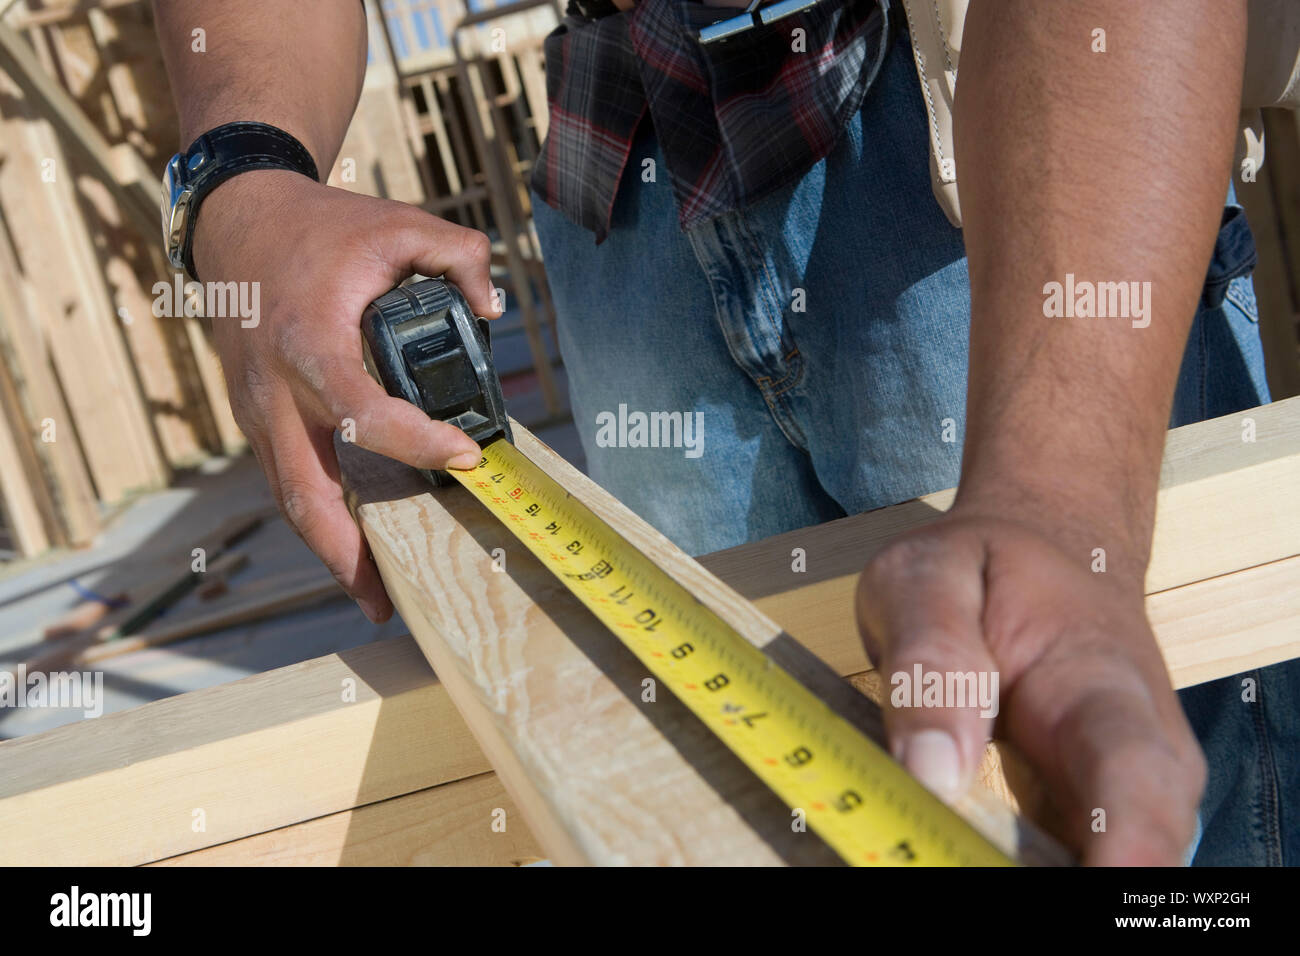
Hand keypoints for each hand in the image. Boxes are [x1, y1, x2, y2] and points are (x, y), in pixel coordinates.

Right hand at [191, 171, 500, 621]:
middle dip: (345, 552)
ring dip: (331, 549)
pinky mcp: (258, 420)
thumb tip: (493, 307)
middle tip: (389, 600)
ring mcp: (257, 411)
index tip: (468, 456)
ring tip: (377, 595)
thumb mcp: (395, 223)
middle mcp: (274, 388)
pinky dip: (321, 516)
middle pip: (303, 491)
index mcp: (307, 340)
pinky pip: (290, 479)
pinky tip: (359, 543)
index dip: (415, 441)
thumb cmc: (318, 229)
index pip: (360, 411)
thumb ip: (456, 255)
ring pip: (291, 497)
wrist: (237, 223)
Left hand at [855, 510, 1205, 865]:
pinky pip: (1058, 866)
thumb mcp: (929, 578)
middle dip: (1071, 876)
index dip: (1123, 847)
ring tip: (950, 857)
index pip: (1132, 778)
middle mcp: (1141, 759)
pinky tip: (955, 856)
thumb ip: (931, 660)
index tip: (1092, 879)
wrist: (1044, 557)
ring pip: (1097, 865)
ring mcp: (1122, 801)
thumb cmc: (984, 572)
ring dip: (1020, 870)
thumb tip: (930, 771)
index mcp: (1103, 685)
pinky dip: (1005, 864)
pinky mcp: (1087, 828)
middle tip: (965, 867)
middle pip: (1134, 853)